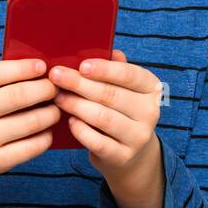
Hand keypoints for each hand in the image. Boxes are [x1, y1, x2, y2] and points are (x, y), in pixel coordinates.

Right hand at [0, 9, 61, 186]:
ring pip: (31, 123)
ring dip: (51, 113)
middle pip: (19, 97)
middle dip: (45, 90)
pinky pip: (32, 147)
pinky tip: (48, 129)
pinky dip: (45, 137)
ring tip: (57, 106)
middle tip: (58, 87)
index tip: (43, 66)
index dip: (25, 68)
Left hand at [48, 50, 163, 184]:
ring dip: (76, 105)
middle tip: (56, 76)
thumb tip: (109, 50)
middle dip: (80, 84)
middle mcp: (150, 112)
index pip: (129, 75)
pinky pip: (98, 142)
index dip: (105, 69)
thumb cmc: (119, 111)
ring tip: (58, 97)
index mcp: (151, 89)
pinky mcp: (123, 157)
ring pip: (102, 118)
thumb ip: (115, 69)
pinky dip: (81, 130)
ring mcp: (139, 137)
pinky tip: (69, 121)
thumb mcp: (122, 89)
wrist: (129, 153)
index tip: (81, 65)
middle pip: (111, 95)